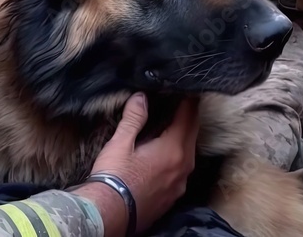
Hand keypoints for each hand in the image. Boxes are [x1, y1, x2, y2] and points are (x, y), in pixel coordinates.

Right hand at [72, 93, 200, 234]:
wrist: (110, 214)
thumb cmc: (114, 178)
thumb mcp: (121, 143)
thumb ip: (134, 118)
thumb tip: (140, 97)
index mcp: (174, 150)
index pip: (189, 116)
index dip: (188, 100)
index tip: (185, 89)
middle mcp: (183, 167)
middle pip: (192, 133)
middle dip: (188, 116)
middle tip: (181, 101)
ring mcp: (180, 184)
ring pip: (188, 152)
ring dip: (183, 136)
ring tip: (172, 124)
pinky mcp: (172, 196)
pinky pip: (181, 169)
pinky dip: (177, 155)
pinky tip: (163, 154)